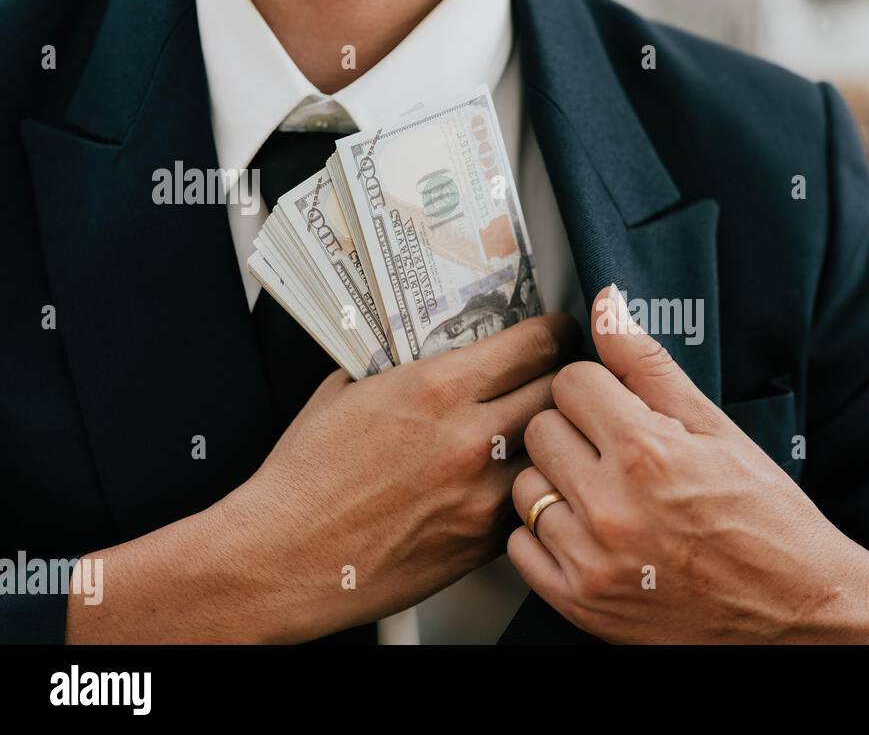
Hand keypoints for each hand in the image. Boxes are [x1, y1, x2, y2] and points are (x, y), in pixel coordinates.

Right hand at [67, 312, 578, 642]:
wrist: (284, 557)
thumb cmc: (304, 478)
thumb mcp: (347, 392)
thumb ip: (402, 365)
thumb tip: (431, 344)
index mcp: (437, 388)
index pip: (534, 344)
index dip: (555, 331)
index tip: (559, 330)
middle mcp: (470, 438)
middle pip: (560, 393)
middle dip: (566, 379)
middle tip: (564, 377)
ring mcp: (482, 493)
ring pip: (556, 450)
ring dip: (553, 438)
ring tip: (545, 431)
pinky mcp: (484, 539)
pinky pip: (531, 500)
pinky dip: (527, 485)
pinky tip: (512, 479)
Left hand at [508, 288, 868, 642]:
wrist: (792, 607)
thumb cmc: (764, 519)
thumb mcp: (717, 428)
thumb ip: (650, 366)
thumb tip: (606, 308)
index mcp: (647, 451)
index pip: (571, 381)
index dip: (596, 390)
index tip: (614, 408)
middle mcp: (612, 505)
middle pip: (540, 430)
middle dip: (573, 432)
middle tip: (613, 452)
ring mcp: (591, 558)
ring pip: (525, 488)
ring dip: (556, 484)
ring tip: (604, 495)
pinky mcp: (580, 601)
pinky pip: (519, 548)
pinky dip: (545, 537)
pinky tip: (588, 533)